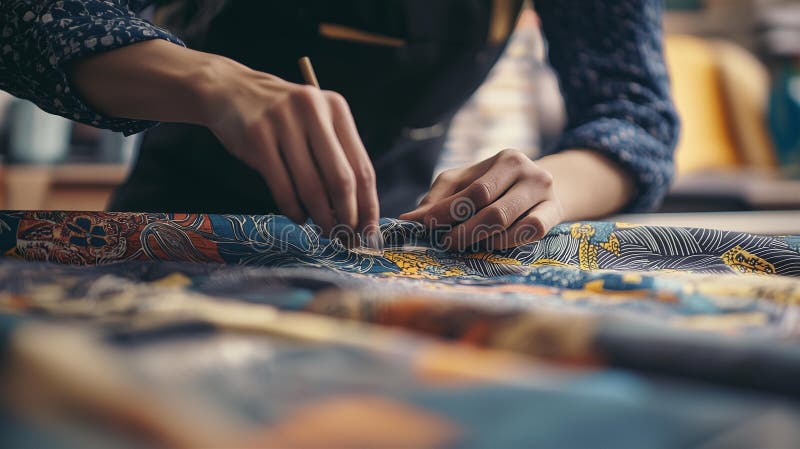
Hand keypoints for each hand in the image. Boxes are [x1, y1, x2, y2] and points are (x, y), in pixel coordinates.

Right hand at [203, 60, 378, 238]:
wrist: (233, 91)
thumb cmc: (283, 118)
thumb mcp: (316, 122)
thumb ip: (337, 157)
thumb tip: (357, 212)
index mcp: (336, 109)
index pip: (362, 167)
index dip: (368, 205)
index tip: (368, 231)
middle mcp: (313, 111)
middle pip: (341, 179)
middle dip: (346, 216)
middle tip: (345, 237)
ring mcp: (283, 123)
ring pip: (311, 187)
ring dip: (320, 217)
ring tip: (324, 231)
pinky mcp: (257, 137)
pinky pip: (282, 187)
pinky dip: (293, 210)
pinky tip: (299, 218)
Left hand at [399, 149, 562, 250]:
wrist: (546, 190)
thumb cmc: (498, 186)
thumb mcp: (469, 182)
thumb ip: (441, 196)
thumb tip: (409, 217)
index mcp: (506, 159)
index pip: (473, 190)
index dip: (446, 210)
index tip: (423, 225)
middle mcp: (529, 171)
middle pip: (489, 207)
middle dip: (462, 229)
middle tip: (444, 243)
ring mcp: (544, 192)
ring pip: (506, 222)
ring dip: (480, 238)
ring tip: (462, 245)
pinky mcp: (555, 212)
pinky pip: (528, 232)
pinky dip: (506, 241)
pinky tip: (491, 245)